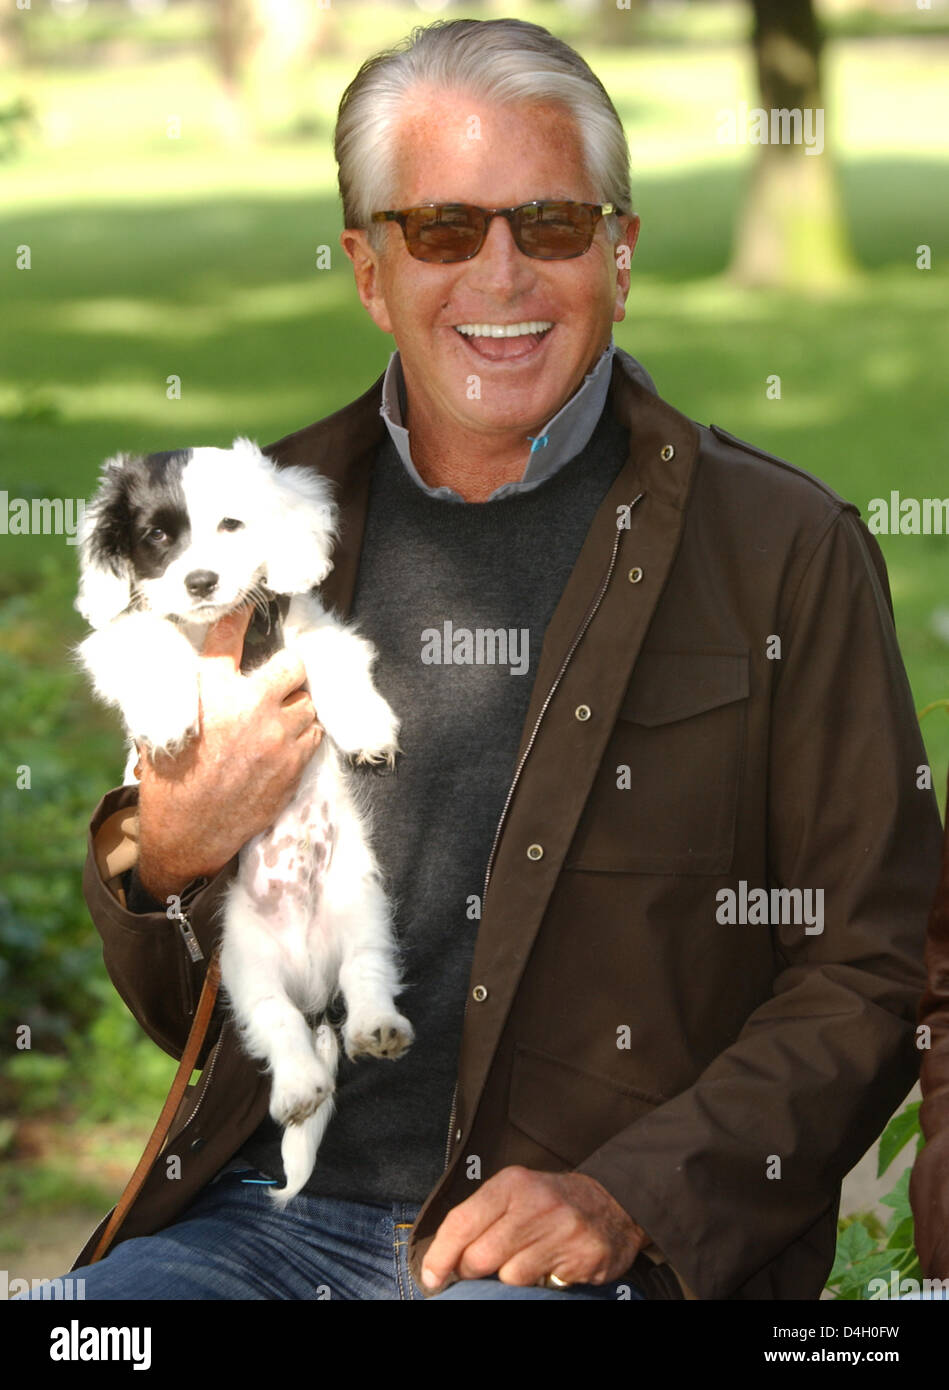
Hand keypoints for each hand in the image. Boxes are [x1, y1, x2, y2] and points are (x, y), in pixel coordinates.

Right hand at [136, 604, 321, 898]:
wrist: (188, 835)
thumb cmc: (169, 780)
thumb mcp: (163, 727)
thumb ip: (186, 694)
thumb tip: (200, 668)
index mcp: (211, 694)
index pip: (228, 637)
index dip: (240, 614)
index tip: (249, 604)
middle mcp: (249, 709)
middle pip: (293, 665)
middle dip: (288, 667)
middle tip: (278, 675)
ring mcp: (278, 738)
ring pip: (307, 701)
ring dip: (296, 704)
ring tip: (278, 715)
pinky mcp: (294, 765)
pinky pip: (313, 734)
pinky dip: (304, 732)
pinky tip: (285, 739)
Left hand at [420, 1166, 648, 1292]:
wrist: (614, 1203)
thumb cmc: (551, 1202)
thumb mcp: (516, 1193)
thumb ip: (482, 1218)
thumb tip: (441, 1260)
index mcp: (512, 1184)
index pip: (461, 1222)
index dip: (440, 1256)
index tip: (431, 1278)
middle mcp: (535, 1205)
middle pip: (479, 1257)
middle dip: (471, 1272)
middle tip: (478, 1272)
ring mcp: (561, 1232)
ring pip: (509, 1278)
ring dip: (508, 1281)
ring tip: (524, 1264)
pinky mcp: (582, 1258)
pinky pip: (541, 1288)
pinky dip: (537, 1285)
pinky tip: (548, 1269)